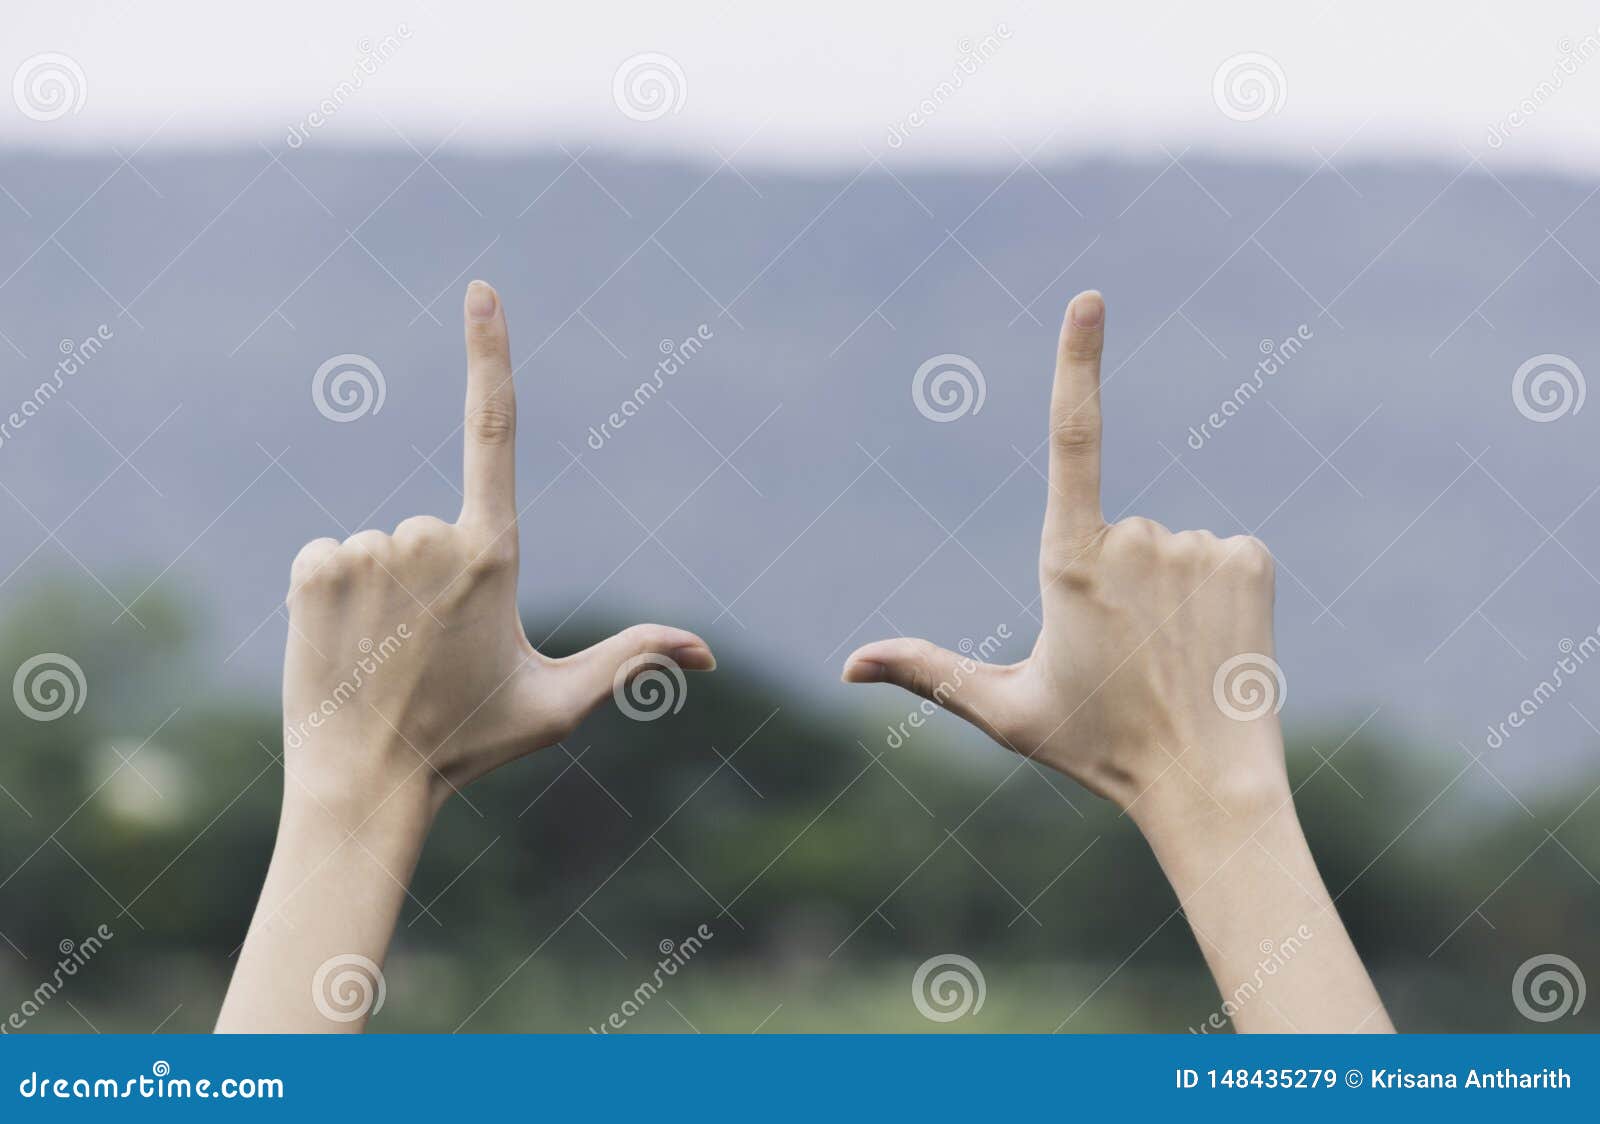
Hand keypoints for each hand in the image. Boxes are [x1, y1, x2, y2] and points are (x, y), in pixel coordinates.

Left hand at [283, 280, 714, 820]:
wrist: (366, 784)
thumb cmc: (469, 741)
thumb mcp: (559, 703)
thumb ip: (630, 659)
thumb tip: (704, 653)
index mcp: (492, 555)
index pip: (494, 431)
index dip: (489, 354)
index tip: (480, 292)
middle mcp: (429, 537)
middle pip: (433, 527)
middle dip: (432, 578)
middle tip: (427, 651)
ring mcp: (367, 549)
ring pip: (380, 545)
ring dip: (383, 590)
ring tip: (385, 655)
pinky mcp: (313, 567)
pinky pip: (326, 556)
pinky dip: (331, 593)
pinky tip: (342, 645)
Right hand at [843, 290, 1283, 821]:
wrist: (1209, 785)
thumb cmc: (1098, 748)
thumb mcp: (1004, 710)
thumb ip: (927, 671)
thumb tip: (848, 665)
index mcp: (1071, 562)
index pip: (1073, 438)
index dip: (1076, 362)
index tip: (1089, 300)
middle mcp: (1139, 538)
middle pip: (1116, 532)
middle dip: (1115, 581)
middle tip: (1126, 657)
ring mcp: (1200, 544)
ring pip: (1170, 545)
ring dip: (1166, 591)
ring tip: (1173, 658)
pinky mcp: (1251, 555)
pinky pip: (1220, 552)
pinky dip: (1214, 590)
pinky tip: (1213, 644)